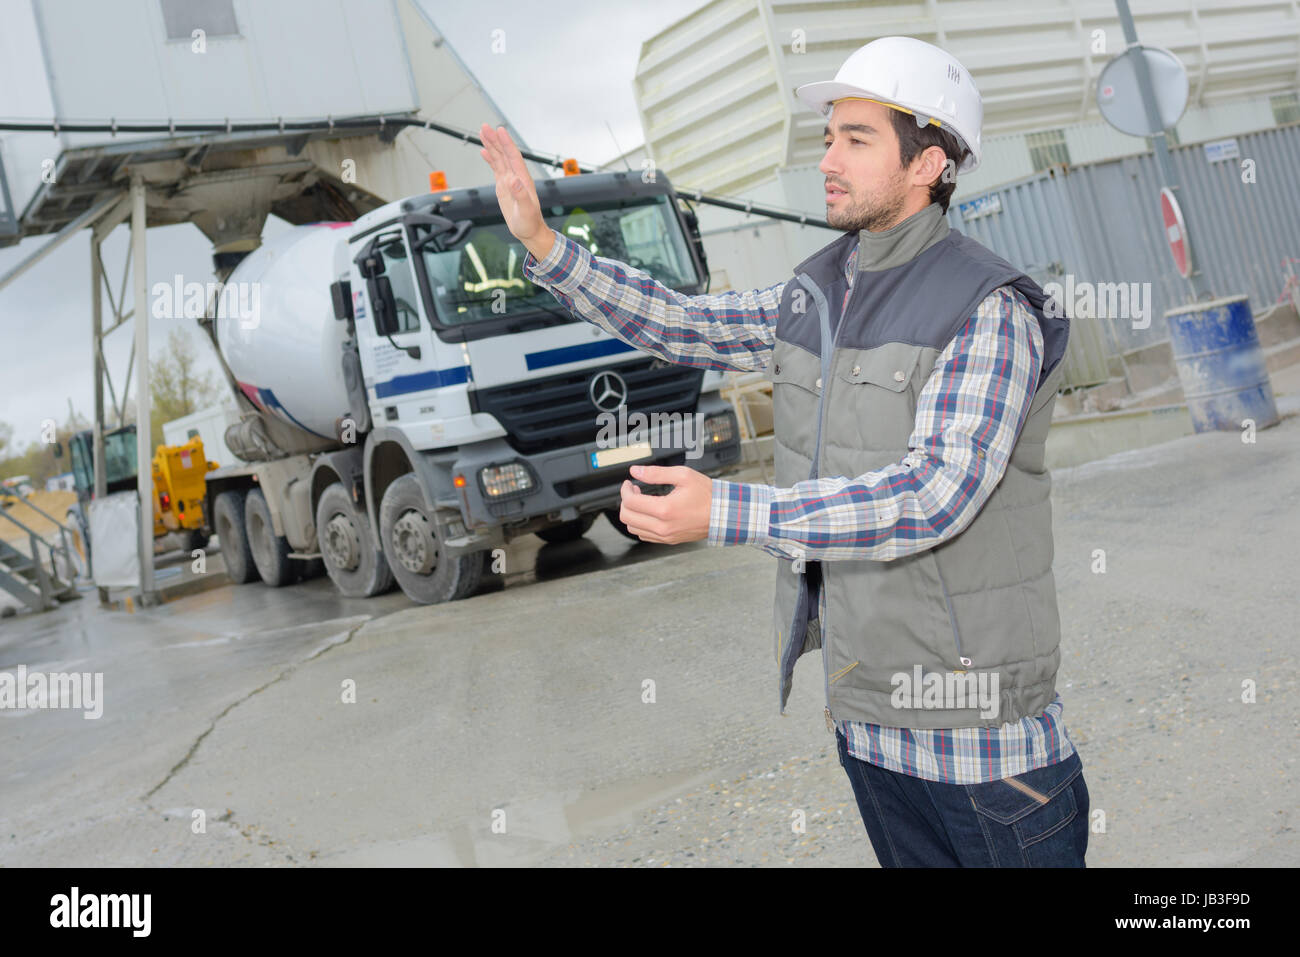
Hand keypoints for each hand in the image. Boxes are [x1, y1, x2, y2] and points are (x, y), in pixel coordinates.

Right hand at [478, 123, 551, 258]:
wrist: (530, 232)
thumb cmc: (530, 224)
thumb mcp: (525, 211)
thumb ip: (521, 195)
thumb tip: (514, 180)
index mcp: (523, 180)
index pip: (514, 157)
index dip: (506, 143)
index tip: (499, 130)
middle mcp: (517, 177)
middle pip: (505, 154)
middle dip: (495, 140)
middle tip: (484, 126)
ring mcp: (510, 181)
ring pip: (500, 159)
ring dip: (492, 145)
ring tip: (482, 132)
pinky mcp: (504, 187)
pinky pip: (496, 168)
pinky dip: (490, 159)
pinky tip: (484, 151)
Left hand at [618, 464, 711, 544]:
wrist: (722, 514)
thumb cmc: (707, 495)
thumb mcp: (683, 475)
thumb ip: (656, 473)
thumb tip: (636, 471)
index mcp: (664, 510)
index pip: (631, 502)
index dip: (625, 490)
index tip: (629, 483)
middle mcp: (663, 527)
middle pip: (627, 517)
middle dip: (625, 501)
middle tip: (634, 491)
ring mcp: (665, 536)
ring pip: (633, 528)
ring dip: (632, 513)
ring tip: (641, 501)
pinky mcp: (668, 541)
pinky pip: (644, 535)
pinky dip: (640, 524)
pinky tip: (648, 512)